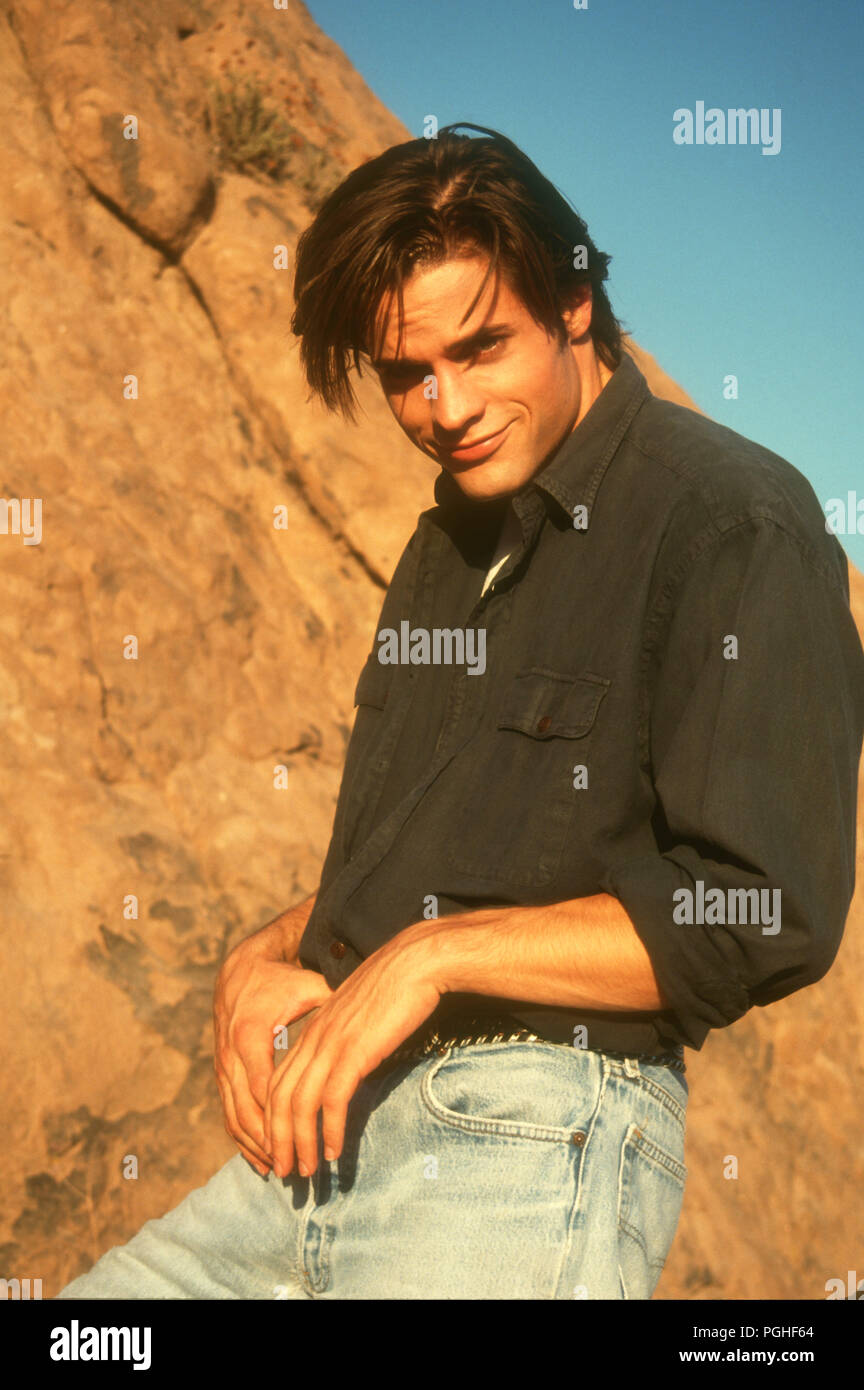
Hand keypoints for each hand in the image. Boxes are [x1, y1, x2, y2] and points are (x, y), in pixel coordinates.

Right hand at [213, 939, 334, 1173]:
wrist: (242, 968)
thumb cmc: (282, 979)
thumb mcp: (308, 987)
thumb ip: (334, 1005)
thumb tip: (373, 1015)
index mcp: (251, 1036)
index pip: (267, 1090)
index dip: (288, 1120)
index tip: (310, 1142)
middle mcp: (230, 1056)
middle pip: (250, 1113)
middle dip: (273, 1145)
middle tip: (298, 1172)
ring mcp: (223, 1066)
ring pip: (236, 1118)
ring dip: (258, 1148)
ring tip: (283, 1172)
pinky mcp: (223, 1073)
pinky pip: (229, 1113)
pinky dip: (244, 1139)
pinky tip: (262, 1158)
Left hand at [263, 931, 441, 1178]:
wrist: (417, 961)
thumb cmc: (397, 987)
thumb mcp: (361, 1015)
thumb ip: (349, 1038)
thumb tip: (351, 1066)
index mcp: (313, 1030)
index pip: (279, 1081)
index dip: (274, 1119)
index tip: (280, 1148)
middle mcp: (315, 1039)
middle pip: (279, 1098)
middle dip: (277, 1141)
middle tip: (283, 1174)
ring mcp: (332, 1045)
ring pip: (299, 1105)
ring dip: (300, 1144)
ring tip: (306, 1174)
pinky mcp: (354, 1052)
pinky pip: (332, 1101)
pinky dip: (330, 1131)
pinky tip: (335, 1153)